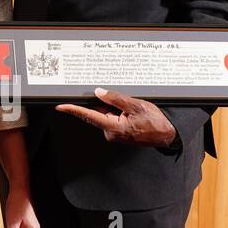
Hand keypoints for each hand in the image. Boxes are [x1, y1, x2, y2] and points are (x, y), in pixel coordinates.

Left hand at [55, 88, 177, 146]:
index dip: (74, 110)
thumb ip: (115, 99)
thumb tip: (99, 92)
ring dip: (113, 108)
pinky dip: (117, 112)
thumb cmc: (154, 122)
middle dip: (104, 103)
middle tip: (120, 99)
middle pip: (98, 113)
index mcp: (113, 127)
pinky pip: (113, 119)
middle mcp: (111, 133)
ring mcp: (115, 134)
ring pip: (107, 115)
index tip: (61, 106)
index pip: (89, 116)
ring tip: (132, 107)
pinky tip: (130, 111)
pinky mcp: (119, 133)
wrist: (167, 135)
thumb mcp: (136, 105)